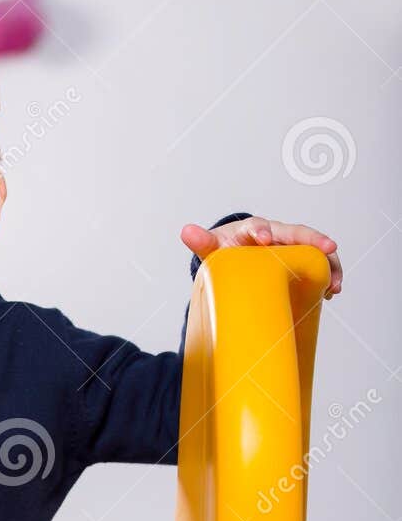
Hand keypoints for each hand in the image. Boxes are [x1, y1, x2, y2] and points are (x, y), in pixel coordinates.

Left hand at [180, 217, 342, 299]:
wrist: (236, 253)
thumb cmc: (226, 248)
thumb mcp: (213, 247)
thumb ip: (202, 242)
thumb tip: (185, 231)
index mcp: (253, 229)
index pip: (258, 226)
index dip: (263, 231)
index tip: (265, 239)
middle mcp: (277, 234)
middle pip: (298, 233)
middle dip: (314, 241)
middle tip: (329, 249)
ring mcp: (290, 248)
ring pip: (314, 250)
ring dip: (329, 264)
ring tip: (335, 285)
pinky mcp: (298, 263)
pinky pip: (316, 266)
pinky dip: (326, 277)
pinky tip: (331, 294)